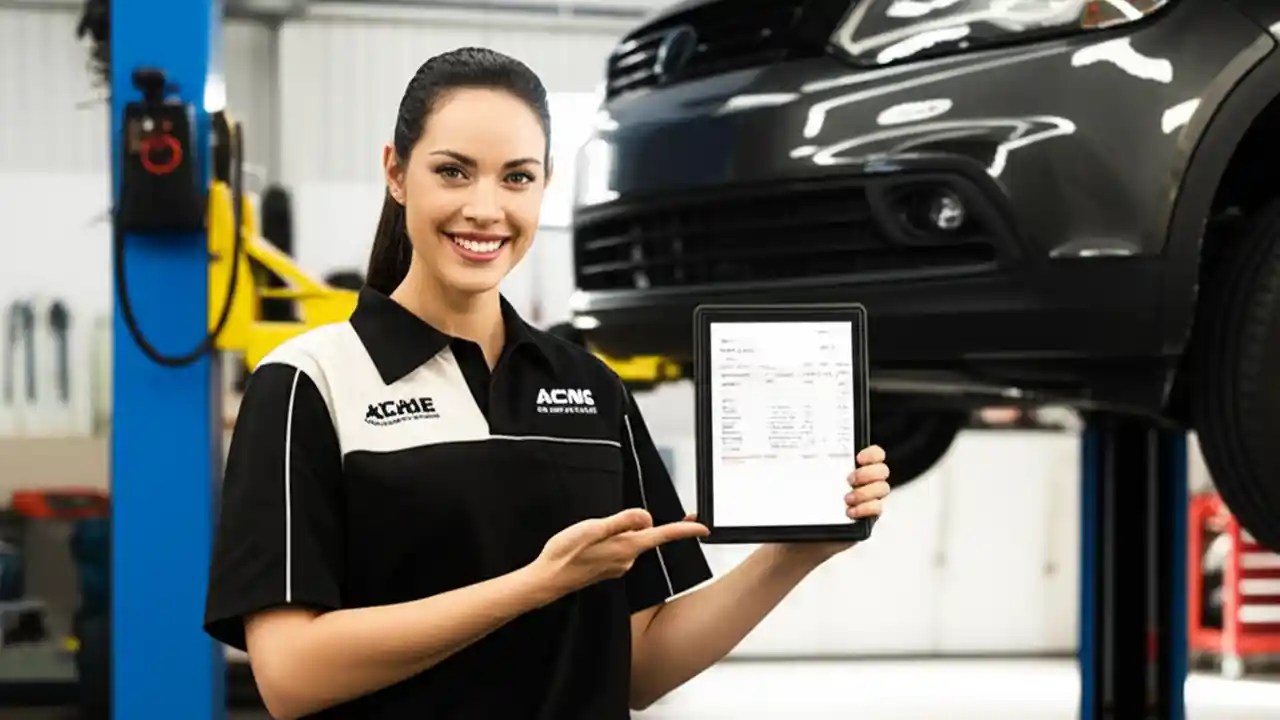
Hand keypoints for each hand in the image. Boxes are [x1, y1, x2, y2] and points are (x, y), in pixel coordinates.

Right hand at [531, 508, 708, 598]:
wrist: (547, 580)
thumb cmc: (565, 554)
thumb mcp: (592, 529)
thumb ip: (621, 522)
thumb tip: (646, 518)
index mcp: (626, 547)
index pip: (662, 536)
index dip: (685, 530)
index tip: (704, 528)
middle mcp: (626, 559)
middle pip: (650, 537)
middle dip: (657, 526)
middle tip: (676, 513)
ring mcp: (618, 565)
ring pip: (632, 541)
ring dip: (627, 531)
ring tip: (603, 526)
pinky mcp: (608, 568)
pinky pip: (620, 549)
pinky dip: (617, 540)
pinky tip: (598, 538)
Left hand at [775, 444, 891, 563]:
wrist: (805, 539)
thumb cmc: (808, 508)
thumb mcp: (807, 485)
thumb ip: (811, 469)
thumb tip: (798, 454)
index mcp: (853, 469)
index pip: (875, 455)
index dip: (872, 453)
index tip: (858, 457)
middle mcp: (864, 483)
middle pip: (882, 470)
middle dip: (868, 473)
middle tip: (849, 479)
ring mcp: (868, 500)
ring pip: (882, 488)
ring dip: (865, 491)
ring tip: (846, 498)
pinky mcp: (868, 517)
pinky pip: (877, 509)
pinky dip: (865, 508)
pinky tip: (850, 512)